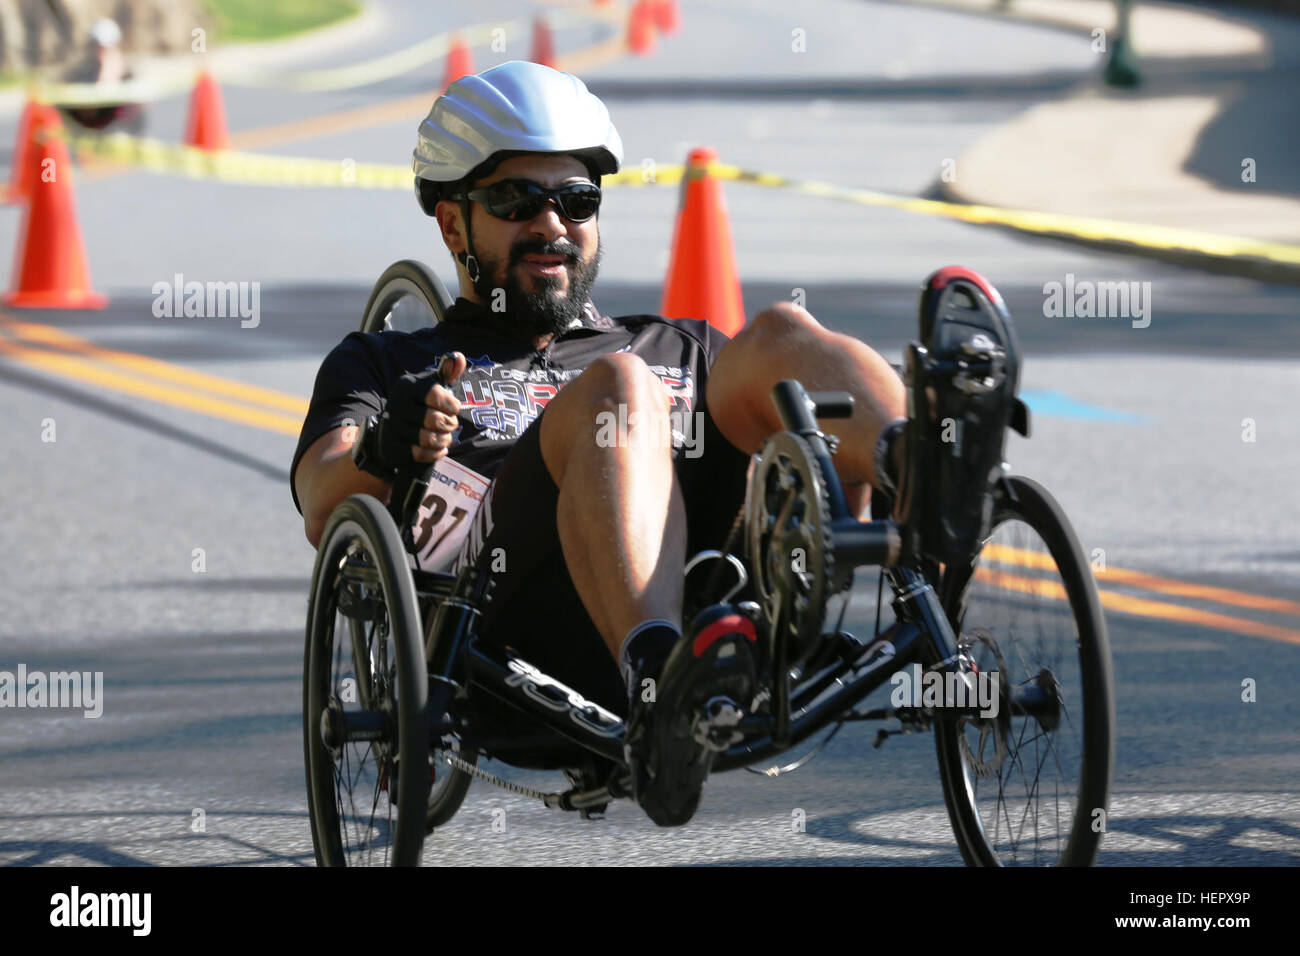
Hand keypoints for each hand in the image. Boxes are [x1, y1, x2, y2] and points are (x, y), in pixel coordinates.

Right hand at [376, 352, 467, 471]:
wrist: (392, 430)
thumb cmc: (421, 405)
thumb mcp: (433, 386)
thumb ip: (448, 371)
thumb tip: (458, 356)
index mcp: (407, 386)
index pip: (437, 395)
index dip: (452, 406)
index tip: (453, 408)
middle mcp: (396, 404)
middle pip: (436, 420)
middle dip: (450, 425)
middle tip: (449, 425)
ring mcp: (392, 427)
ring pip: (430, 439)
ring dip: (444, 440)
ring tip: (444, 437)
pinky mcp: (392, 447)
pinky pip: (422, 454)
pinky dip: (435, 453)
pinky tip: (436, 448)